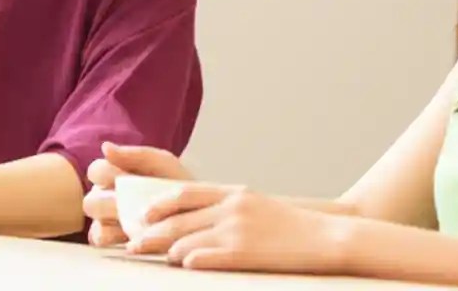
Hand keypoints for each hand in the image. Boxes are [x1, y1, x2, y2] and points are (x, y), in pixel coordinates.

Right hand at [83, 142, 191, 246]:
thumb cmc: (177, 183)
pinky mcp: (112, 238)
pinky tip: (129, 233)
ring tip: (134, 219)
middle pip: (91, 198)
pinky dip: (110, 235)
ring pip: (94, 218)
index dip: (108, 174)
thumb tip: (105, 147)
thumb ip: (136, 154)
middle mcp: (105, 194)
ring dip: (110, 217)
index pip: (96, 171)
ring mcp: (107, 218)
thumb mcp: (163, 164)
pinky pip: (98, 237)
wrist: (196, 210)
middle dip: (109, 200)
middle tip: (131, 203)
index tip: (126, 179)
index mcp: (114, 173)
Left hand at [130, 184, 346, 273]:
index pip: (183, 193)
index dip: (158, 205)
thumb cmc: (290, 225)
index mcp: (232, 192)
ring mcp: (235, 230)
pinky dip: (188, 262)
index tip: (142, 217)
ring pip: (184, 241)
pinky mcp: (242, 253)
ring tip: (161, 260)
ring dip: (168, 253)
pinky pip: (203, 259)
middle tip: (132, 246)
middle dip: (150, 235)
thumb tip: (196, 218)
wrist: (325, 236)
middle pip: (177, 220)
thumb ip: (227, 206)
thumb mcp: (256, 204)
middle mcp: (230, 207)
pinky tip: (182, 266)